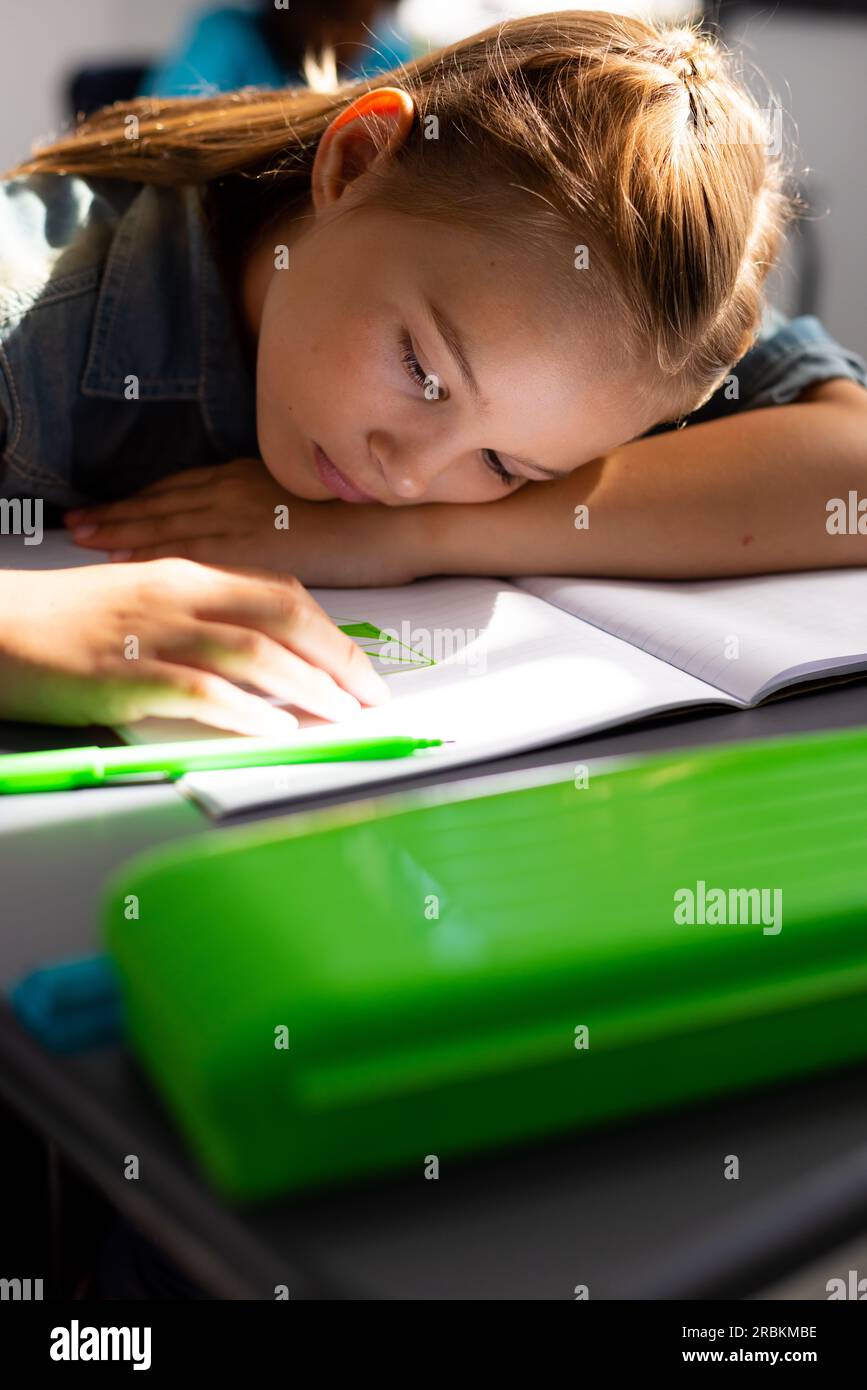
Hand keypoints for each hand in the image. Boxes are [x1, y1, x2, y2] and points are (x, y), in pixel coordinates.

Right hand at [0, 559, 389, 732]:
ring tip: (341, 714)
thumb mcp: (144, 604)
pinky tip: (275, 729)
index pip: (279, 592)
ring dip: (306, 685)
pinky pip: (200, 692)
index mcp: (186, 575)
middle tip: (370, 695)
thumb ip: (202, 619)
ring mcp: (152, 636)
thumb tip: (262, 655)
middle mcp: (177, 597)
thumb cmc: (67, 623)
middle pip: (280, 615)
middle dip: (336, 656)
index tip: (359, 665)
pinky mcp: (125, 678)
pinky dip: (245, 712)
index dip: (328, 630)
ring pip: (251, 652)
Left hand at [64, 459, 427, 585]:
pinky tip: (129, 563)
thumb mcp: (312, 503)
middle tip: (79, 524)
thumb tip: (258, 532)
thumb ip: (276, 512)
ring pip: (167, 521)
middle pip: (166, 500)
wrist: (405, 521)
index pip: (184, 487)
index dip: (145, 499)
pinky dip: (154, 553)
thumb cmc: (372, 517)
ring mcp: (244, 513)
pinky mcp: (253, 543)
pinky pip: (189, 549)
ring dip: (123, 530)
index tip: (112, 508)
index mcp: (255, 475)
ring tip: (87, 540)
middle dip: (120, 513)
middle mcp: (241, 488)